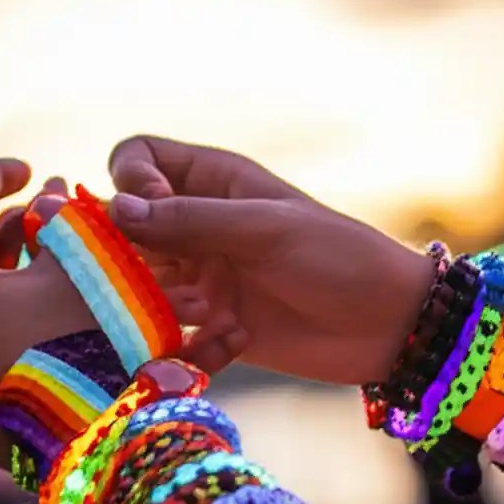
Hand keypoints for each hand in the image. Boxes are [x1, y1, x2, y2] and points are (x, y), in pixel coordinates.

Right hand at [107, 136, 433, 384]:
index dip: (129, 180)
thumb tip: (115, 209)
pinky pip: (167, 334)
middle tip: (151, 282)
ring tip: (199, 313)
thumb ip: (190, 220)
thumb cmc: (338, 258)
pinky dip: (180, 344)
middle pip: (124, 228)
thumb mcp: (265, 229)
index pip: (138, 159)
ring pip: (136, 285)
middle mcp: (197, 225)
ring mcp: (201, 276)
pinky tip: (227, 344)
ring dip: (152, 304)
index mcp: (212, 181)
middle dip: (126, 257)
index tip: (145, 210)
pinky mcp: (211, 325)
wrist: (389, 326)